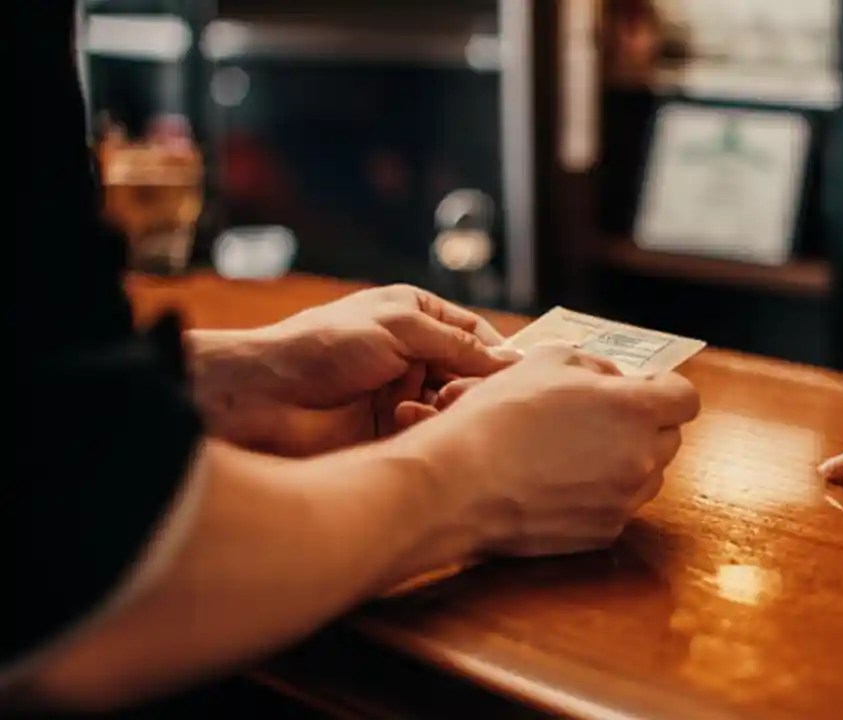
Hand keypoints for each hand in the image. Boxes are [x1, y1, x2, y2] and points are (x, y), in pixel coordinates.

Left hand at [191, 284, 518, 454]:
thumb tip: (512, 361)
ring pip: (456, 407)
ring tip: (433, 407)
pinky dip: (431, 430)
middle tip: (468, 394)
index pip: (477, 335)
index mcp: (416, 316)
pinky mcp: (393, 433)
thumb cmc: (323, 347)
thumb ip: (458, 343)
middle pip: (472, 374)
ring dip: (451, 408)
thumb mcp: (399, 328)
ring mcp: (404, 394)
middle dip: (476, 385)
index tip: (522, 377)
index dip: (500, 355)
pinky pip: (433, 433)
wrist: (262, 397)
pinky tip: (409, 423)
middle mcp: (415, 354)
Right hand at [401, 344, 700, 556]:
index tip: (643, 387)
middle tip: (600, 417)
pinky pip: (618, 506)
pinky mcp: (602, 534)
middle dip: (645, 424)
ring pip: (646, 475)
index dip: (666, 389)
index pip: (686, 398)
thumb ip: (596, 365)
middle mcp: (641, 459)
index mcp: (635, 410)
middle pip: (669, 438)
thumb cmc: (499, 416)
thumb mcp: (548, 361)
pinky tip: (559, 482)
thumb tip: (615, 380)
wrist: (458, 484)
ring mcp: (624, 501)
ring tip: (574, 451)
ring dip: (625, 460)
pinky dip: (601, 493)